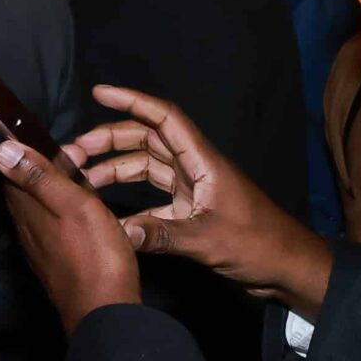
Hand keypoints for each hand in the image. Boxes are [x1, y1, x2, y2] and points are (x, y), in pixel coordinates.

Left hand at [0, 135, 140, 333]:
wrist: (104, 311)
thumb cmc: (93, 253)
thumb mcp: (71, 204)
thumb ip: (39, 176)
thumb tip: (0, 150)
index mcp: (26, 211)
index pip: (12, 172)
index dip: (27, 152)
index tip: (49, 139)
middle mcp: (25, 230)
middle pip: (26, 191)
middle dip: (43, 170)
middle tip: (75, 158)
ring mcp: (39, 250)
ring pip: (40, 212)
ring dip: (55, 193)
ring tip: (84, 182)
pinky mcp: (55, 265)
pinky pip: (53, 230)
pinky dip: (64, 215)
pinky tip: (83, 217)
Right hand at [67, 85, 334, 315]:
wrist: (287, 269)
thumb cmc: (258, 244)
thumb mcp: (208, 240)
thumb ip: (162, 235)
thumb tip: (117, 232)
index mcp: (203, 161)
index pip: (164, 118)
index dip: (132, 101)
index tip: (98, 92)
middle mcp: (195, 169)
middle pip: (147, 142)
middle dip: (110, 141)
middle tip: (72, 153)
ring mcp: (193, 191)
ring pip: (146, 168)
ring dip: (115, 170)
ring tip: (82, 180)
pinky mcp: (191, 213)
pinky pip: (153, 200)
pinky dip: (130, 204)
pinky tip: (108, 216)